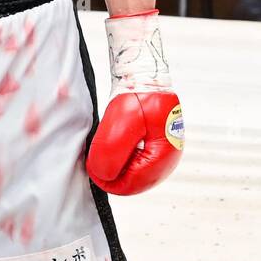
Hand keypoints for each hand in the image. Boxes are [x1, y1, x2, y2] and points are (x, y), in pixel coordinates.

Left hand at [86, 11, 183, 194]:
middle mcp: (168, 160)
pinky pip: (138, 163)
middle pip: (135, 182)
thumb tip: (102, 175)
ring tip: (101, 157)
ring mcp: (165, 154)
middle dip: (112, 177)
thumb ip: (111, 152)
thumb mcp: (120, 123)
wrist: (144, 77)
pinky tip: (112, 151)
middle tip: (93, 166)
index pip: (132, 184)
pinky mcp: (158, 147)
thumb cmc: (136, 96)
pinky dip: (123, 161)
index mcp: (163, 156)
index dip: (108, 183)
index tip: (91, 174)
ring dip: (117, 169)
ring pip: (136, 174)